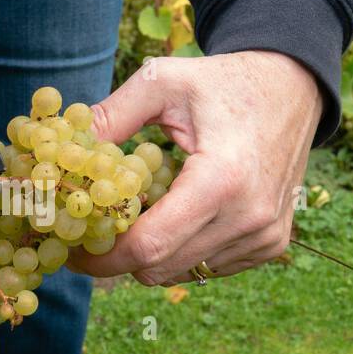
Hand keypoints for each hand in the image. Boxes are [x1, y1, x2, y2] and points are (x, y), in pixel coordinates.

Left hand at [71, 51, 322, 284]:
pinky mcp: (273, 243)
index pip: (149, 246)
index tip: (73, 251)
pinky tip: (180, 213)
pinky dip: (184, 249)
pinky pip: (210, 265)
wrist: (293, 87)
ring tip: (141, 213)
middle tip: (93, 235)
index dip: (103, 257)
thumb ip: (111, 115)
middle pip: (160, 268)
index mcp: (221, 179)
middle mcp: (249, 217)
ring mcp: (265, 235)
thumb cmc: (223, 82)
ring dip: (153, 253)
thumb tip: (59, 148)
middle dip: (119, 258)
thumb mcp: (162, 82)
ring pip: (183, 271)